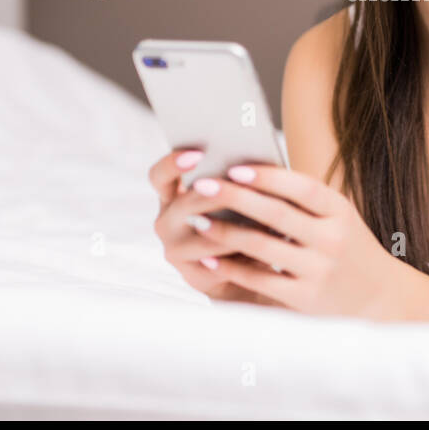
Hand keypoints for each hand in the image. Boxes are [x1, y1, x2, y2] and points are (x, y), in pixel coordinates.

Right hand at [148, 148, 284, 307]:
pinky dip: (246, 252)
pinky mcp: (194, 276)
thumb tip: (252, 165)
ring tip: (268, 216)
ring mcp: (176, 251)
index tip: (198, 154)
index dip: (173, 163)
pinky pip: (221, 262)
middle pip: (186, 204)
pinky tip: (268, 244)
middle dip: (218, 194)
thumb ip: (232, 181)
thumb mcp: (230, 199)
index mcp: (171, 197)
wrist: (239, 272)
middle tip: (242, 184)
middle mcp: (166, 223)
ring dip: (238, 227)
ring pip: (206, 235)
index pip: (160, 176)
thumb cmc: (239, 222)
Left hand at [155, 162, 401, 317]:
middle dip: (235, 198)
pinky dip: (232, 269)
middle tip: (202, 186)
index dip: (267, 176)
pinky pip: (260, 280)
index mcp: (340, 211)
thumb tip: (249, 174)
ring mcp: (319, 270)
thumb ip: (304, 201)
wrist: (380, 298)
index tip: (234, 167)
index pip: (302, 188)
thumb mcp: (338, 218)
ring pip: (263, 247)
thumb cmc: (347, 248)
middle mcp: (332, 239)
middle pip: (277, 214)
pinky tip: (209, 260)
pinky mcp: (305, 299)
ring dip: (226, 233)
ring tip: (199, 221)